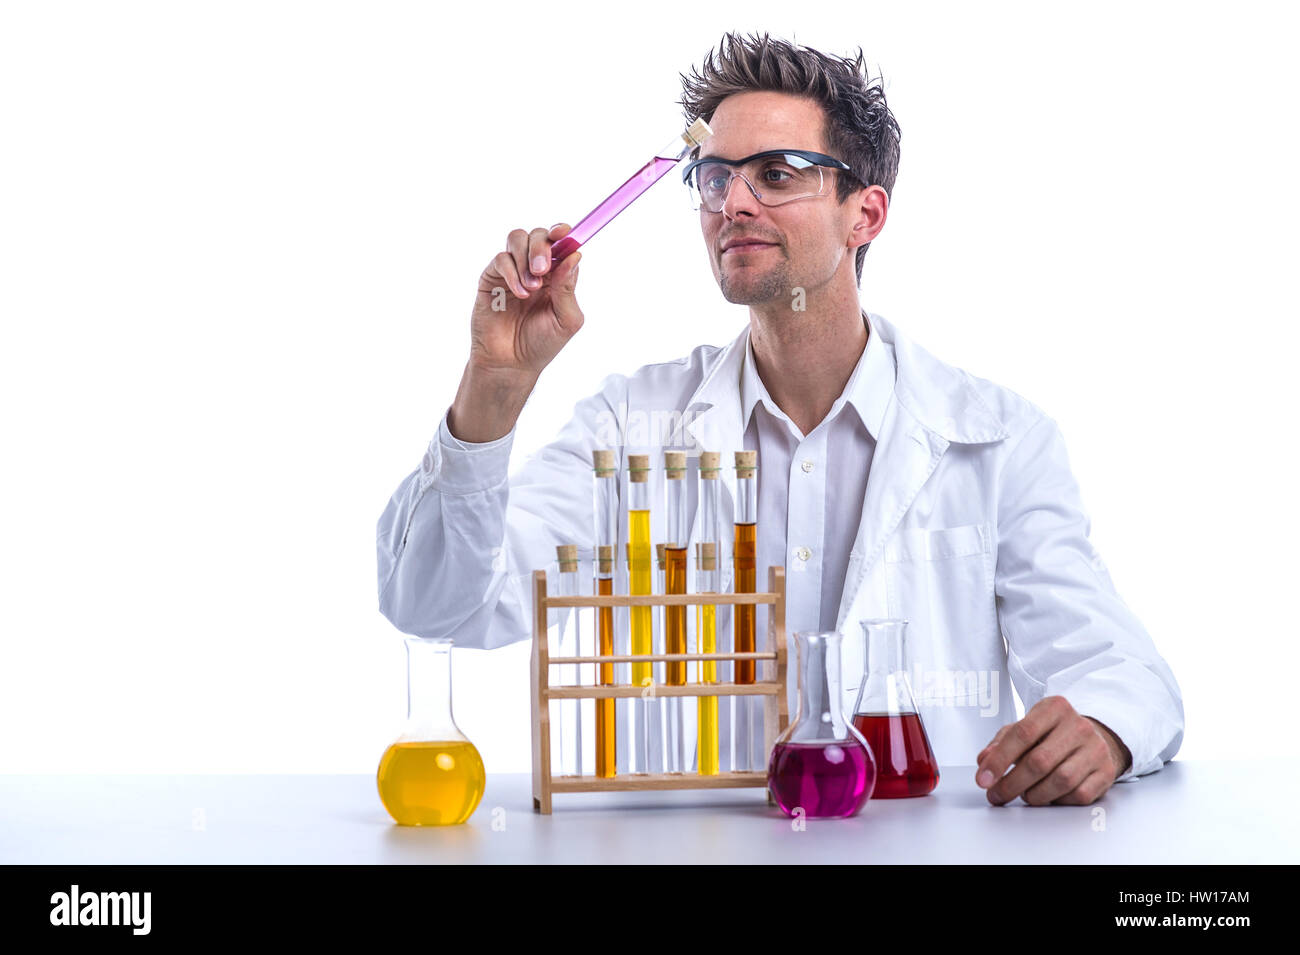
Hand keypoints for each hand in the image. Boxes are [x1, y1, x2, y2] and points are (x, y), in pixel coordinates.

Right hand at [447, 224, 583, 442]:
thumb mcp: (566, 319)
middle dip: (542, 246)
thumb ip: (568, 288)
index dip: (563, 233)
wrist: (511, 363)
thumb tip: (574, 255)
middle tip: (543, 270)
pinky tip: (519, 293)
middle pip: (539, 235)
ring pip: (517, 238)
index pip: (561, 244)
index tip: (565, 233)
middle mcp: (535, 269)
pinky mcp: (492, 278)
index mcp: (557, 275)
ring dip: (527, 257)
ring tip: (532, 287)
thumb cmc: (541, 344)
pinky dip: (512, 272)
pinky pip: (501, 259)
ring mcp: (513, 271)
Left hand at [975, 695, 1131, 805]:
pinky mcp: (1106, 772)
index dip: (999, 760)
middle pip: (1039, 761)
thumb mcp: (1025, 727)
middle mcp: (1078, 726)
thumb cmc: (1053, 734)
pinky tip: (1048, 796)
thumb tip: (984, 760)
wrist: (1094, 737)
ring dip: (1034, 795)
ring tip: (1023, 794)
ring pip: (1060, 781)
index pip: (1022, 733)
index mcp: (1054, 708)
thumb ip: (1001, 741)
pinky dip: (1058, 800)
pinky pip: (1078, 795)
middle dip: (1012, 784)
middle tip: (996, 795)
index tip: (983, 778)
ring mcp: (1095, 749)